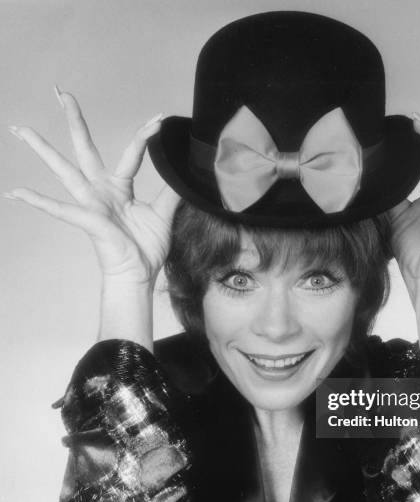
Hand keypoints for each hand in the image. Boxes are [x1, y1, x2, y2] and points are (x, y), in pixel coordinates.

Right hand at [5, 89, 180, 285]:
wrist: (140, 274)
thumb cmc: (147, 247)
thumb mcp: (164, 213)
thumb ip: (171, 191)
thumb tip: (185, 172)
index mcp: (120, 187)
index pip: (132, 153)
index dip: (144, 135)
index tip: (159, 117)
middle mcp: (101, 190)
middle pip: (85, 148)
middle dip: (74, 121)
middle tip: (60, 92)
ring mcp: (92, 204)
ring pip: (65, 171)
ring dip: (43, 150)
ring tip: (20, 129)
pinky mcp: (88, 221)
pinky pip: (60, 209)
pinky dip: (38, 201)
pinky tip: (15, 192)